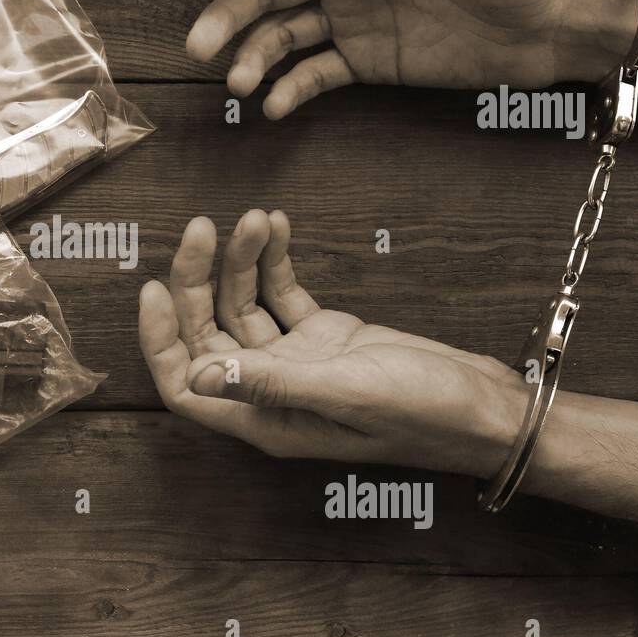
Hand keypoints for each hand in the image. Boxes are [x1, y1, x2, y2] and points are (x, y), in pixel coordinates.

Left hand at [138, 210, 527, 476]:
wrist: (486, 405)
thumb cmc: (422, 414)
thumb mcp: (343, 394)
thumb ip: (268, 384)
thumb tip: (195, 375)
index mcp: (262, 419)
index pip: (184, 383)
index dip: (159, 339)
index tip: (151, 286)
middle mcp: (271, 390)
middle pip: (209, 331)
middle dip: (198, 279)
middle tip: (204, 225)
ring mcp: (297, 361)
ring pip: (245, 304)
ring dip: (243, 260)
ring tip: (258, 218)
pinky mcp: (325, 336)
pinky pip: (284, 293)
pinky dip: (277, 261)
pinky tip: (279, 225)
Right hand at [186, 0, 636, 118]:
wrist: (546, 25)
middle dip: (229, 17)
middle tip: (202, 46)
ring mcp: (350, 19)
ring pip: (282, 37)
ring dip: (253, 58)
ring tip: (239, 84)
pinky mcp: (364, 63)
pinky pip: (315, 75)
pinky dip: (290, 90)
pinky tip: (273, 104)